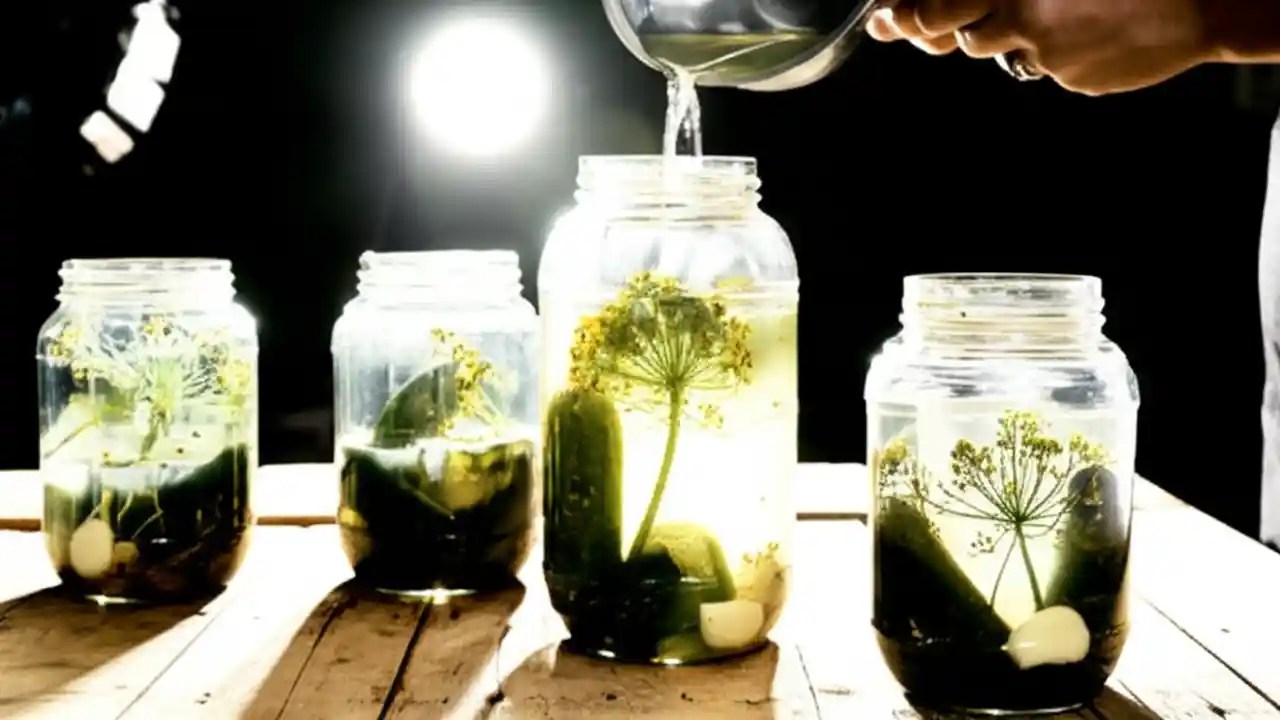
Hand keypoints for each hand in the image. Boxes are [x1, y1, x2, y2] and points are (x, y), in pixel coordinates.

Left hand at [865, 0, 1218, 94]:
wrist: (1200, 0)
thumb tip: (949, 6)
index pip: (935, 8)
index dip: (907, 17)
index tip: (885, 20)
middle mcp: (1023, 15)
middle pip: (958, 36)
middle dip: (945, 30)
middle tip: (939, 22)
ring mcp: (1047, 53)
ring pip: (1000, 51)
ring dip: (1011, 36)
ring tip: (1055, 12)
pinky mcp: (1071, 79)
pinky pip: (1047, 68)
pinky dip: (1060, 51)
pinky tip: (1093, 30)